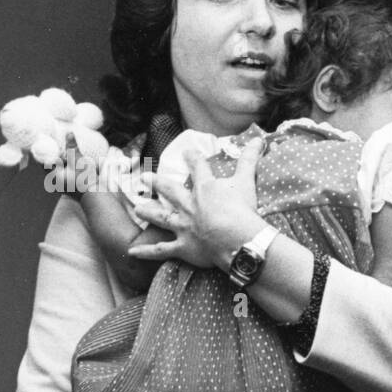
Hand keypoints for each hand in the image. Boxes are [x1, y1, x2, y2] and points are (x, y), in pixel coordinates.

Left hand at [128, 137, 265, 269]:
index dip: (193, 158)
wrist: (238, 239)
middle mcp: (189, 205)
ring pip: (161, 218)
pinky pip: (161, 250)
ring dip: (149, 212)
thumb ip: (249, 160)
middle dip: (157, 183)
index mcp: (205, 188)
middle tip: (145, 177)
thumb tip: (259, 139)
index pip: (197, 168)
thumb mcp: (247, 181)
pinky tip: (132, 252)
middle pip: (170, 192)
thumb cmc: (242, 210)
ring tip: (138, 208)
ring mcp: (184, 227)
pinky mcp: (184, 247)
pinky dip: (146, 252)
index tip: (187, 151)